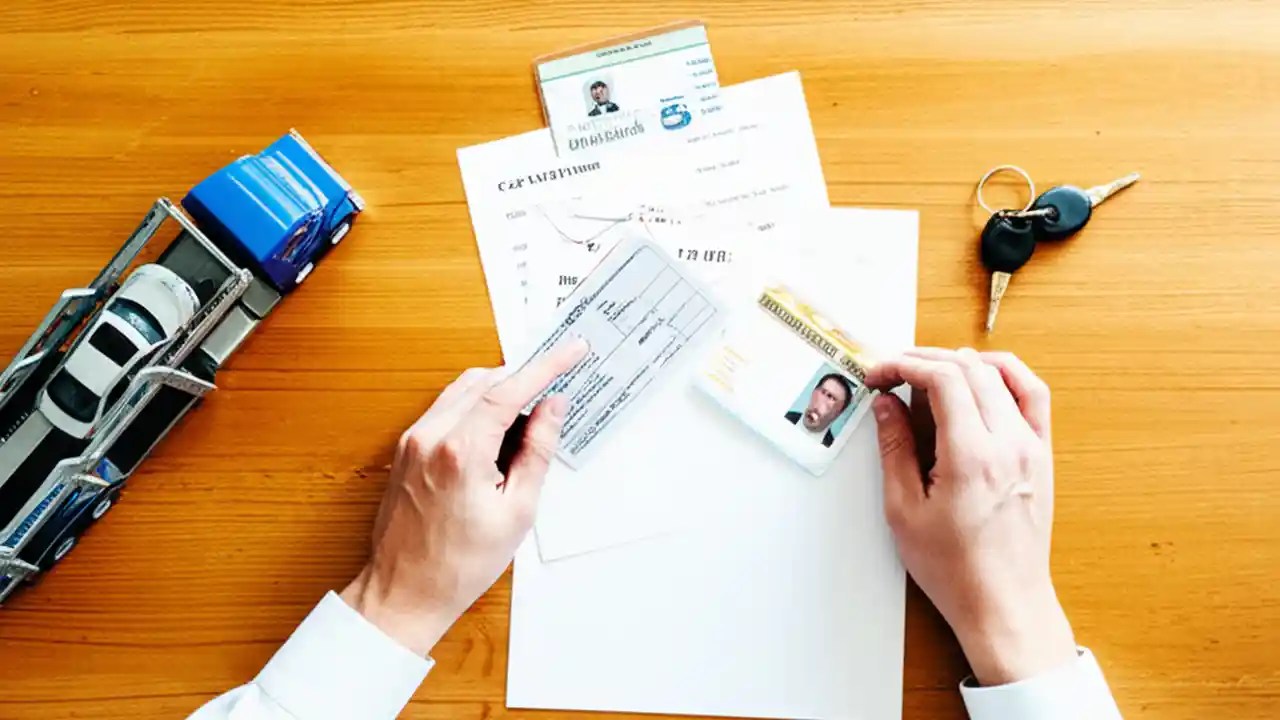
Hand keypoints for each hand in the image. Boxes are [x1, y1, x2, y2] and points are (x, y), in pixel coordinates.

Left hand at [340, 339, 587, 655]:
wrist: (405, 592)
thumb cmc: (458, 564)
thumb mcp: (517, 511)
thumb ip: (537, 450)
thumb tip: (552, 409)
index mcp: (460, 451)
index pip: (510, 390)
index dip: (546, 366)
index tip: (570, 350)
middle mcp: (430, 436)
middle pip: (485, 381)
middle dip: (522, 380)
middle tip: (553, 394)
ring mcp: (412, 440)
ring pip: (463, 391)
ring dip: (497, 394)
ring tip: (526, 424)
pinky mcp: (405, 449)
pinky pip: (445, 409)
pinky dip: (474, 408)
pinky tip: (494, 436)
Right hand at [865, 348, 1076, 685]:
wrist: (1004, 603)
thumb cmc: (955, 569)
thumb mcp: (904, 511)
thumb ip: (895, 449)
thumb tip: (886, 406)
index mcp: (971, 458)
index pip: (942, 379)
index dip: (904, 365)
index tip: (880, 374)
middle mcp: (1008, 445)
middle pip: (969, 369)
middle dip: (925, 360)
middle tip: (894, 372)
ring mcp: (1031, 447)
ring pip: (1002, 373)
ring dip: (962, 361)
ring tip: (931, 370)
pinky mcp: (1041, 455)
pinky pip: (1033, 395)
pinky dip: (1006, 374)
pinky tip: (982, 375)